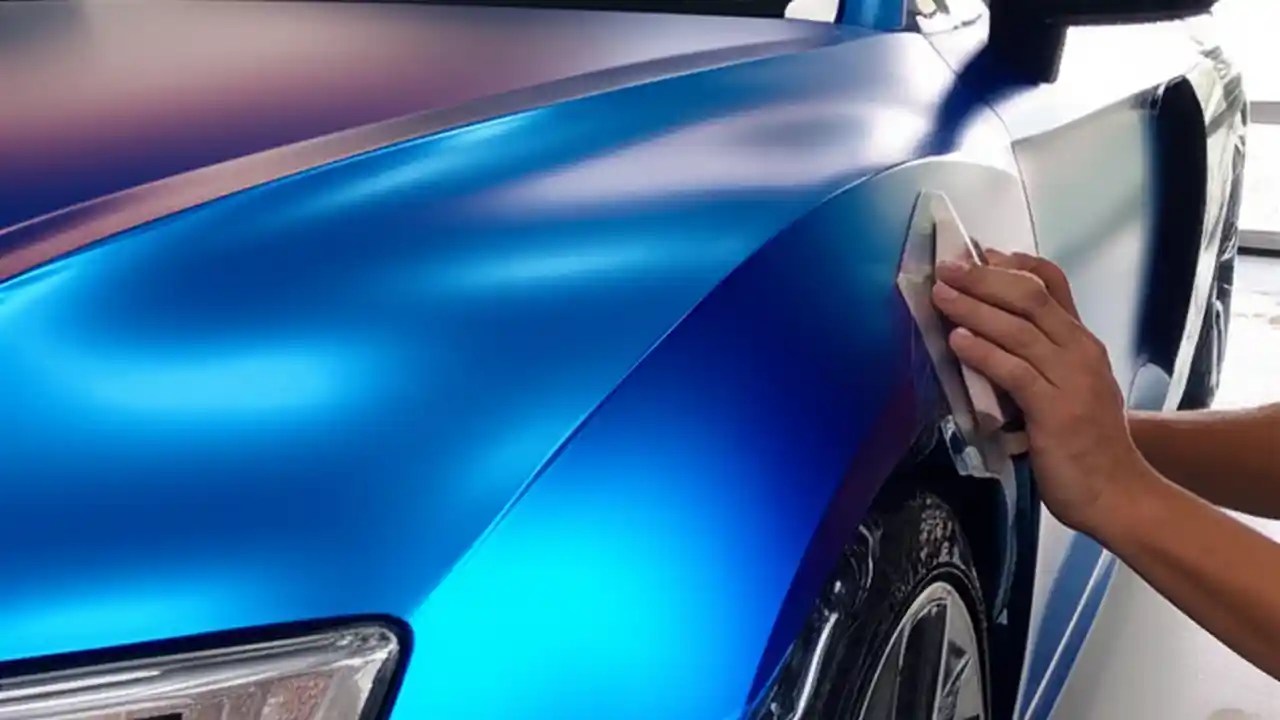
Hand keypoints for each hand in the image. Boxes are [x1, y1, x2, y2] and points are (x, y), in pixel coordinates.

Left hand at [931, 251, 1148, 533]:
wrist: (1118, 495)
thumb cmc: (1084, 446)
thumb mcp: (1065, 390)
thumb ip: (1034, 362)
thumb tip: (985, 337)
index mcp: (1082, 343)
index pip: (1053, 284)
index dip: (1014, 264)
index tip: (979, 253)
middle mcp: (1081, 351)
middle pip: (1030, 297)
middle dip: (984, 278)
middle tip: (947, 266)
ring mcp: (1071, 380)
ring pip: (1018, 329)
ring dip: (974, 308)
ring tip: (940, 295)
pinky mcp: (1056, 411)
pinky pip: (1014, 371)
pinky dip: (984, 352)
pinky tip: (957, 341)